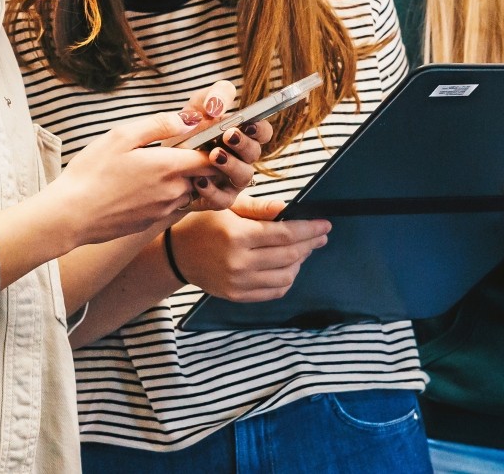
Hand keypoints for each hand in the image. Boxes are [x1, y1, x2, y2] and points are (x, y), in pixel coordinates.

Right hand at [52, 112, 217, 244]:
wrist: (72, 215)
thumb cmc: (92, 172)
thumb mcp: (122, 136)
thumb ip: (159, 125)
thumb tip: (187, 119)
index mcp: (169, 167)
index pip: (212, 159)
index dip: (213, 147)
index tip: (204, 138)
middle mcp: (173, 191)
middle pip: (202, 176)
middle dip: (197, 162)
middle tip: (176, 148)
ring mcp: (163, 210)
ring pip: (186, 191)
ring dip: (180, 180)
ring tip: (155, 167)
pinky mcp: (151, 222)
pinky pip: (169, 205)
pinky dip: (164, 194)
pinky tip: (140, 186)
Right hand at [167, 194, 329, 301]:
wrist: (178, 254)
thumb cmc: (204, 223)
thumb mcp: (228, 207)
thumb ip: (259, 208)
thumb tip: (287, 208)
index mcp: (238, 236)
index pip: (285, 234)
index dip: (309, 230)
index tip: (325, 225)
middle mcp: (239, 262)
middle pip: (289, 256)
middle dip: (310, 244)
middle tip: (320, 235)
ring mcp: (238, 283)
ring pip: (286, 276)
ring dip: (300, 262)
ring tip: (302, 249)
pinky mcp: (237, 296)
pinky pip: (274, 292)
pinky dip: (287, 279)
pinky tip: (288, 266)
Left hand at [175, 81, 276, 193]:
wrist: (162, 159)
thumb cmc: (187, 130)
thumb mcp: (197, 106)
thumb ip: (213, 96)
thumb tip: (218, 105)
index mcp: (242, 135)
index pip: (263, 132)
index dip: (260, 128)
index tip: (248, 123)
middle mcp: (242, 158)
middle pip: (255, 153)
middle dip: (244, 144)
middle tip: (228, 135)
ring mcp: (232, 180)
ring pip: (244, 176)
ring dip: (231, 165)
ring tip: (213, 155)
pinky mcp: (218, 198)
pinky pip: (223, 199)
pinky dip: (212, 190)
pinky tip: (198, 179)